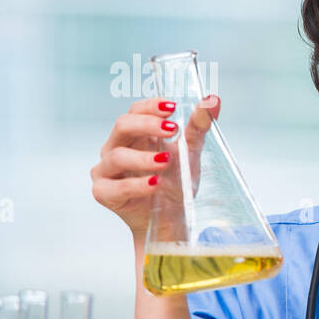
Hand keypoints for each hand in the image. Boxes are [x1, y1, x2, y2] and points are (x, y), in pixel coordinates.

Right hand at [91, 94, 220, 239]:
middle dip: (147, 125)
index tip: (172, 107)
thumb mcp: (190, 153)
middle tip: (172, 130)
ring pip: (117, 156)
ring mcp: (106, 170)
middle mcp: (116, 148)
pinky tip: (155, 184)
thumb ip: (199, 127)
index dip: (150, 106)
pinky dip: (137, 185)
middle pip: (122, 126)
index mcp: (135, 135)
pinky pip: (116, 186)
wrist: (172, 219)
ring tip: (166, 161)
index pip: (135, 111)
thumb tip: (214, 100)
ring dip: (144, 158)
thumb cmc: (176, 183)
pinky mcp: (104, 193)